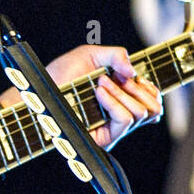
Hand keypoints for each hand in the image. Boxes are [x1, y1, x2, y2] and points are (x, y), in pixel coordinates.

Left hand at [43, 45, 162, 147]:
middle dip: (140, 88)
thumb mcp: (90, 55)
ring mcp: (112, 129)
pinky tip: (99, 92)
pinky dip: (115, 102)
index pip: (153, 101)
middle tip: (117, 78)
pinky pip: (124, 119)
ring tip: (100, 83)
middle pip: (154, 109)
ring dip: (124, 92)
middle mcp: (120, 116)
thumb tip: (133, 72)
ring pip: (142, 113)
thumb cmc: (61, 74)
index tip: (133, 76)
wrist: (38, 91)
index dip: (150, 87)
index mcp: (122, 99)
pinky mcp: (104, 139)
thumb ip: (116, 55)